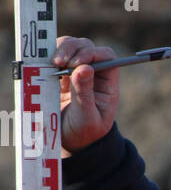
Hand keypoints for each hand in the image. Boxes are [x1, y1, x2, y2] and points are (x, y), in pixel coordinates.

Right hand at [53, 36, 120, 156]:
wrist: (71, 142)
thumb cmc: (85, 133)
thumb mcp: (86, 117)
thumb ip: (85, 93)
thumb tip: (84, 68)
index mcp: (107, 84)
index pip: (106, 57)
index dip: (93, 54)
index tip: (77, 63)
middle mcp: (94, 73)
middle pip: (87, 47)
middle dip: (73, 49)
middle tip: (59, 61)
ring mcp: (76, 72)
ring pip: (71, 47)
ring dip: (61, 49)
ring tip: (53, 63)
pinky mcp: (60, 75)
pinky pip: (56, 56)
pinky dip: (50, 56)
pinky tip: (45, 65)